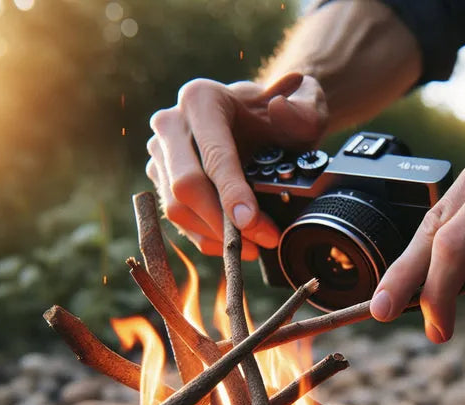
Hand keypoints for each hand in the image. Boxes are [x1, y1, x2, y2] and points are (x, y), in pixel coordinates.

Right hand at [145, 72, 327, 256]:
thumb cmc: (279, 116)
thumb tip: (279, 107)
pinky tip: (237, 244)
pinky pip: (176, 220)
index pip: (212, 153)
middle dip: (224, 222)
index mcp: (201, 99)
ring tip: (256, 245)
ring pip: (176, 208)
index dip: (231, 192)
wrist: (258, 121)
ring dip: (216, 236)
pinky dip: (207, 239)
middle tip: (264, 239)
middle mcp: (171, 124)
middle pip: (185, 185)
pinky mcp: (160, 180)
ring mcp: (160, 154)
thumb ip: (304, 109)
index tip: (252, 221)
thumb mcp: (304, 107)